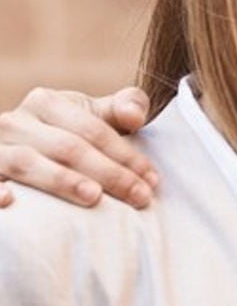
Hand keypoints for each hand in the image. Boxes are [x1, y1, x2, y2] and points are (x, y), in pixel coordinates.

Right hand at [0, 87, 157, 208]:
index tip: (152, 180)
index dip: (125, 154)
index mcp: (46, 103)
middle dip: (108, 173)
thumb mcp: (92, 116)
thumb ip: (121, 110)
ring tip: (94, 197)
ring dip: (61, 180)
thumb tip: (136, 116)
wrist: (19, 148)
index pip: (92, 129)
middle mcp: (15, 122)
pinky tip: (11, 202)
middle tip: (140, 197)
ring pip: (26, 162)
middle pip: (66, 147)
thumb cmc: (67, 135)